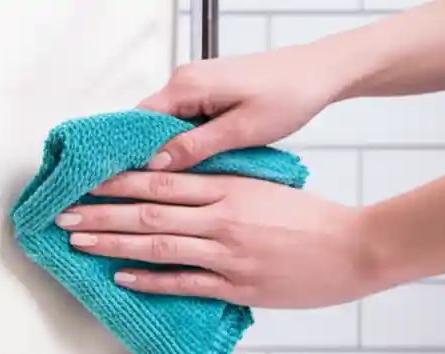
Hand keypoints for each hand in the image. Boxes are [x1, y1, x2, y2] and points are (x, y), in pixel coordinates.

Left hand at [54, 172, 376, 308]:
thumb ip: (221, 187)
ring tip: (79, 242)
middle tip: (63, 215)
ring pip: (158, 246)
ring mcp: (229, 254)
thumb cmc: (310, 218)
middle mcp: (223, 218)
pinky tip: (120, 277)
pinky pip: (184, 283)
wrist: (355, 250)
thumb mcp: (263, 187)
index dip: (117, 183)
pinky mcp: (237, 286)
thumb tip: (174, 187)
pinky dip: (149, 279)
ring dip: (113, 244)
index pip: (161, 181)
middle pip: (148, 213)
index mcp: (229, 188)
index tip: (85, 183)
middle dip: (100, 214)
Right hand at [140, 45, 342, 171]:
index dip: (129, 155)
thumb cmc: (290, 94)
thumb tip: (155, 165)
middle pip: (148, 124)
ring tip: (168, 182)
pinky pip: (183, 119)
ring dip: (167, 150)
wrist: (321, 71)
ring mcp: (196, 84)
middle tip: (146, 191)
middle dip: (145, 156)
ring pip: (166, 124)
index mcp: (187, 85)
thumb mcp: (242, 130)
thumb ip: (195, 146)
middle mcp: (185, 79)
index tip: (123, 184)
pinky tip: (192, 162)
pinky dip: (184, 140)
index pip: (138, 122)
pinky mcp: (208, 91)